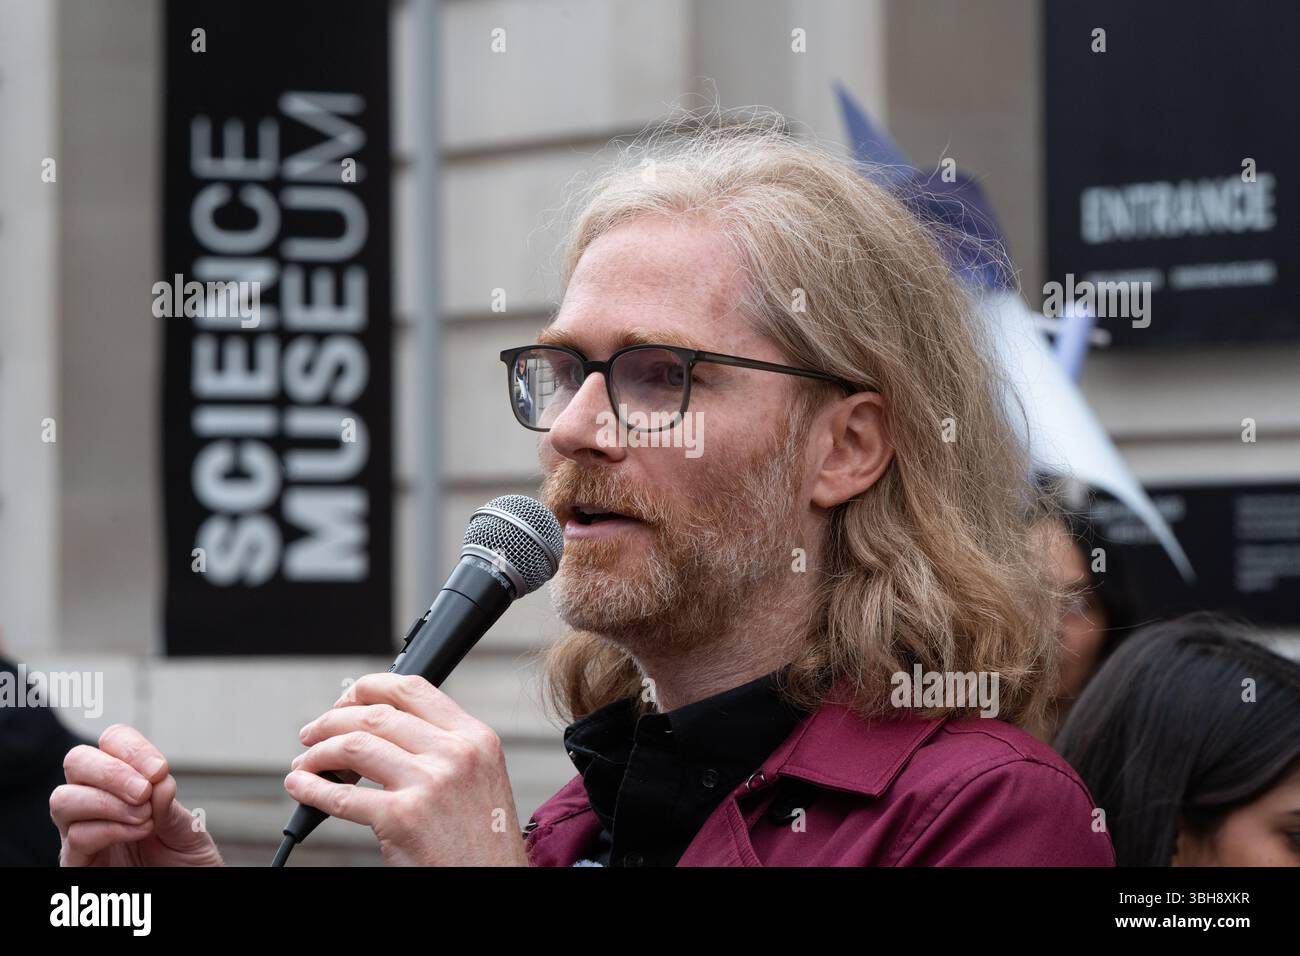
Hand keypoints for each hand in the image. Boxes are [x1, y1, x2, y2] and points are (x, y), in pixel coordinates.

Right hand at [51, 724, 223, 866]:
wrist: (188, 889)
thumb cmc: (186, 858)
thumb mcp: (188, 827)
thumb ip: (172, 806)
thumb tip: (158, 781)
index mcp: (125, 782)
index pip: (111, 741)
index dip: (131, 748)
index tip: (159, 770)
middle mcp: (96, 801)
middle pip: (77, 760)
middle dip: (111, 771)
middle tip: (144, 791)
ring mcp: (82, 831)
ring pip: (63, 799)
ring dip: (106, 802)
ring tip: (143, 816)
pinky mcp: (78, 862)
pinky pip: (76, 837)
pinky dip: (109, 830)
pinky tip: (138, 832)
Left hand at [288, 674, 528, 865]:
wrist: (491, 882)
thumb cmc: (483, 840)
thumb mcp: (480, 777)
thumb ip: (445, 746)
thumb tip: (387, 728)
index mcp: (475, 737)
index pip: (412, 688)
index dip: (368, 687)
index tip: (346, 701)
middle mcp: (455, 753)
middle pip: (376, 714)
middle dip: (332, 720)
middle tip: (313, 733)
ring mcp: (429, 783)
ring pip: (354, 746)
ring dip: (318, 753)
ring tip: (306, 763)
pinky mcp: (402, 818)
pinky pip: (341, 796)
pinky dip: (311, 789)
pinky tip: (302, 788)